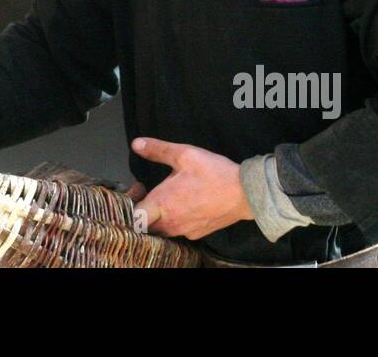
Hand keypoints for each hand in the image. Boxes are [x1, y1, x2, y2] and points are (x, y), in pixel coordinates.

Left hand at [130, 137, 253, 239]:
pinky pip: (179, 231)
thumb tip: (136, 144)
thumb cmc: (213, 173)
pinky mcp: (197, 234)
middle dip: (145, 210)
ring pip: (163, 229)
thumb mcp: (184, 154)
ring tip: (169, 197)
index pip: (135, 215)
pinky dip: (177, 221)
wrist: (245, 193)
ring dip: (161, 216)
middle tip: (152, 191)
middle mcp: (171, 223)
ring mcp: (184, 231)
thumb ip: (157, 150)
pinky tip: (186, 205)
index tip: (141, 187)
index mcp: (163, 204)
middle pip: (147, 225)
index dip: (133, 201)